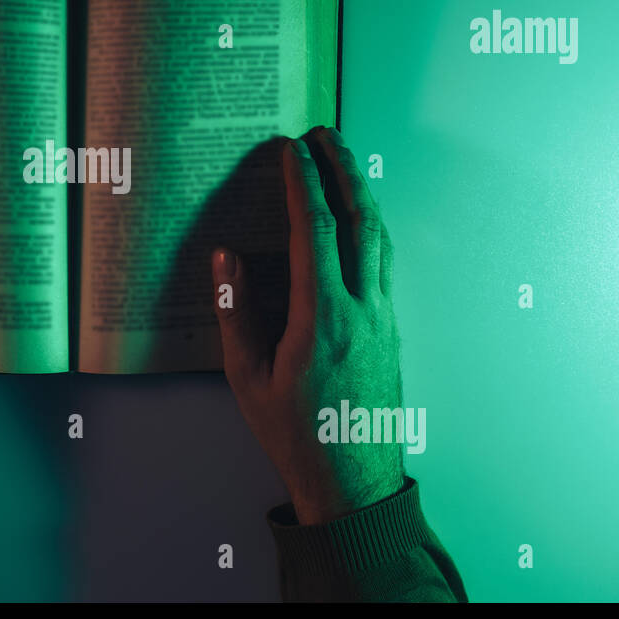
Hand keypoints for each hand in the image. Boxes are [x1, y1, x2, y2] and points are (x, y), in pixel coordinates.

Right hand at [211, 126, 403, 523]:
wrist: (354, 483)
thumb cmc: (295, 435)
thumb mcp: (247, 377)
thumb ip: (236, 311)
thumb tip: (226, 256)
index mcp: (323, 318)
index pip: (315, 231)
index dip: (303, 183)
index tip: (291, 149)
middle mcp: (363, 310)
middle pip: (360, 221)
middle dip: (343, 170)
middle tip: (326, 134)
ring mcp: (385, 319)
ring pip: (381, 240)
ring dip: (363, 195)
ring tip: (346, 164)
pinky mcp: (392, 331)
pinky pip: (386, 264)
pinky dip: (372, 228)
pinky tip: (362, 222)